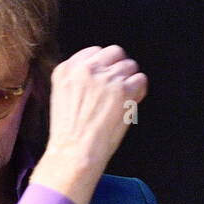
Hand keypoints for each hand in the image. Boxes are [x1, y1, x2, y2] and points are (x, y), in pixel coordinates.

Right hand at [29, 46, 146, 203]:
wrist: (74, 152)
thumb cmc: (69, 135)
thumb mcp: (62, 98)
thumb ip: (79, 82)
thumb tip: (101, 76)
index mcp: (67, 69)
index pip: (93, 51)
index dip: (103, 65)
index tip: (106, 77)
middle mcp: (86, 69)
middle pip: (114, 52)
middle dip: (119, 67)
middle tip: (120, 86)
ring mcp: (106, 78)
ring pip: (130, 65)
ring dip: (130, 81)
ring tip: (123, 100)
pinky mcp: (123, 90)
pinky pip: (140, 80)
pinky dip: (139, 91)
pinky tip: (130, 103)